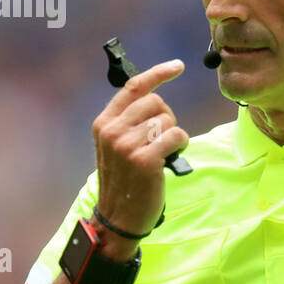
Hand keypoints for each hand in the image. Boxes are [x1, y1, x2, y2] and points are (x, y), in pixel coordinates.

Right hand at [91, 59, 188, 258]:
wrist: (119, 217)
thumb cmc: (125, 180)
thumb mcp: (117, 146)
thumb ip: (129, 122)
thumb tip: (154, 97)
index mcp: (104, 123)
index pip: (134, 87)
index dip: (158, 73)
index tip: (177, 66)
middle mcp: (113, 131)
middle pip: (156, 102)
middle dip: (166, 119)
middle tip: (160, 141)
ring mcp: (127, 145)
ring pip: (168, 120)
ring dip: (172, 136)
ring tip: (160, 154)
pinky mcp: (145, 159)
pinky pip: (177, 137)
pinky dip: (180, 146)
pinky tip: (169, 160)